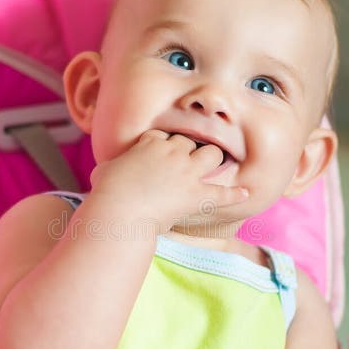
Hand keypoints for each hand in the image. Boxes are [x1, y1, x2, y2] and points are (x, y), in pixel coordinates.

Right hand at [90, 130, 247, 232]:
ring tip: (211, 169)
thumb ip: (111, 167)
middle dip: (189, 151)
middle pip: (190, 142)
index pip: (163, 136)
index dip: (164, 146)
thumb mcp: (104, 172)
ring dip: (212, 161)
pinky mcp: (197, 195)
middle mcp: (172, 153)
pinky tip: (245, 193)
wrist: (120, 212)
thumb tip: (105, 172)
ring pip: (212, 155)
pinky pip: (223, 193)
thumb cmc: (107, 193)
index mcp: (150, 143)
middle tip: (187, 163)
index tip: (163, 154)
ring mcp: (188, 173)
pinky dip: (234, 194)